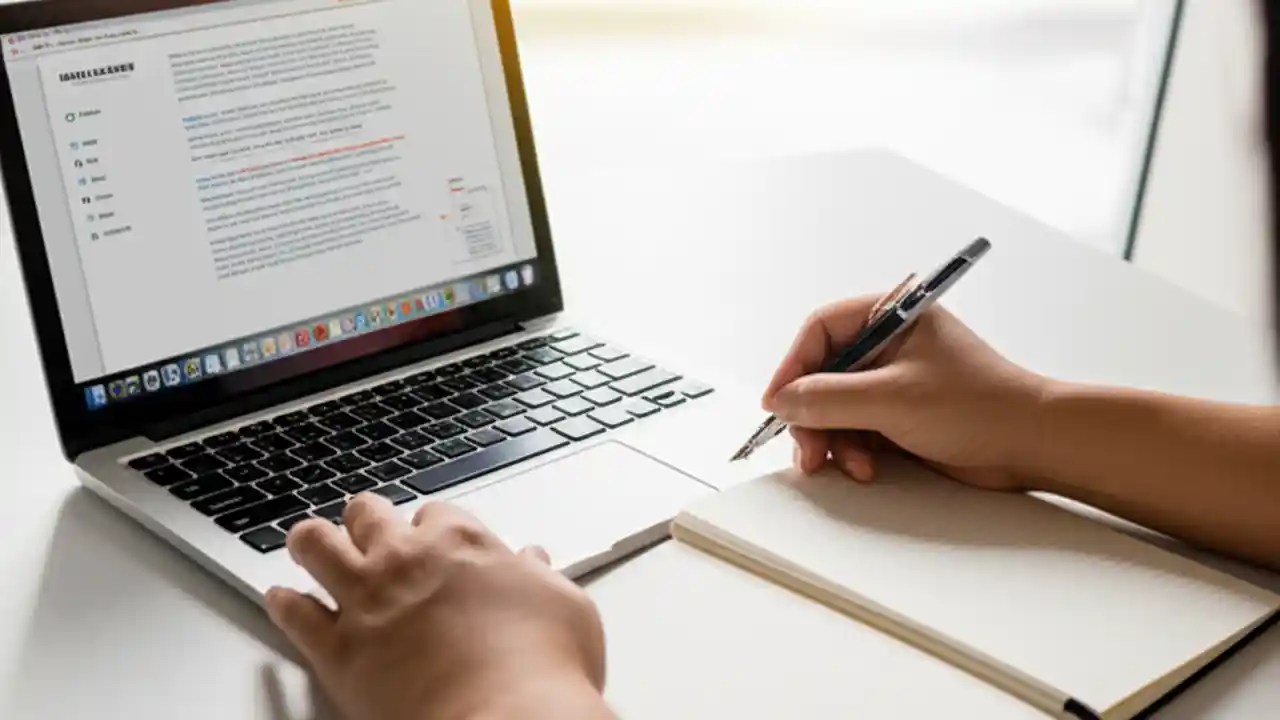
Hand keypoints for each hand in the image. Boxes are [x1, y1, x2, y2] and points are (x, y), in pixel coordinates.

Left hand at [266, 495, 611, 719]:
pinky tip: (280, 599)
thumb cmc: (544, 667)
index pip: (434, 513)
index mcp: (462, 542)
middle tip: (366, 530)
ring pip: (317, 546)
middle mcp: (406, 560)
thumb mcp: (566, 606)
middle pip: (368, 515)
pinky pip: (294, 614)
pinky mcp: (338, 650)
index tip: (433, 542)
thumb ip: (540, 577)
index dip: (431, 529)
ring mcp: (366, 601)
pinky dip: (284, 604)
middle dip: (367, 520)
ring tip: (307, 542)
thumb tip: (532, 562)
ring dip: (312, 541)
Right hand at [763, 294, 1049, 489]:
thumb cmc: (979, 406)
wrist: (1031, 445)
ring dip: (833, 439)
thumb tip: (781, 399)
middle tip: (809, 449)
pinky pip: (855, 428)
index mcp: (892, 315)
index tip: (777, 402)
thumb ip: (829, 398)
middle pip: (822, 373)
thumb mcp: (893, 399)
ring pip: (835, 406)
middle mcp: (890, 343)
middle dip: (812, 415)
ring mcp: (894, 379)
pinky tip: (866, 467)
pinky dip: (853, 450)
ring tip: (847, 464)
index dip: (793, 367)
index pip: (820, 331)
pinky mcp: (900, 413)